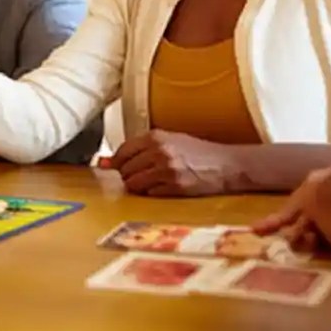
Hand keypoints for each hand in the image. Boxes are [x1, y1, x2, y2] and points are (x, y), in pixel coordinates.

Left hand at [112, 130, 242, 196]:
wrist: (226, 165)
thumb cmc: (197, 153)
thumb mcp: (168, 142)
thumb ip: (138, 150)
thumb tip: (104, 162)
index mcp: (155, 137)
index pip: (122, 152)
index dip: (118, 163)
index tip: (120, 169)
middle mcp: (159, 151)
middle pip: (125, 170)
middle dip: (129, 176)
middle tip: (144, 176)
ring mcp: (167, 169)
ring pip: (133, 184)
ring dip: (139, 187)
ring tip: (154, 183)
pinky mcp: (175, 187)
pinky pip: (149, 194)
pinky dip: (152, 194)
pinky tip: (164, 188)